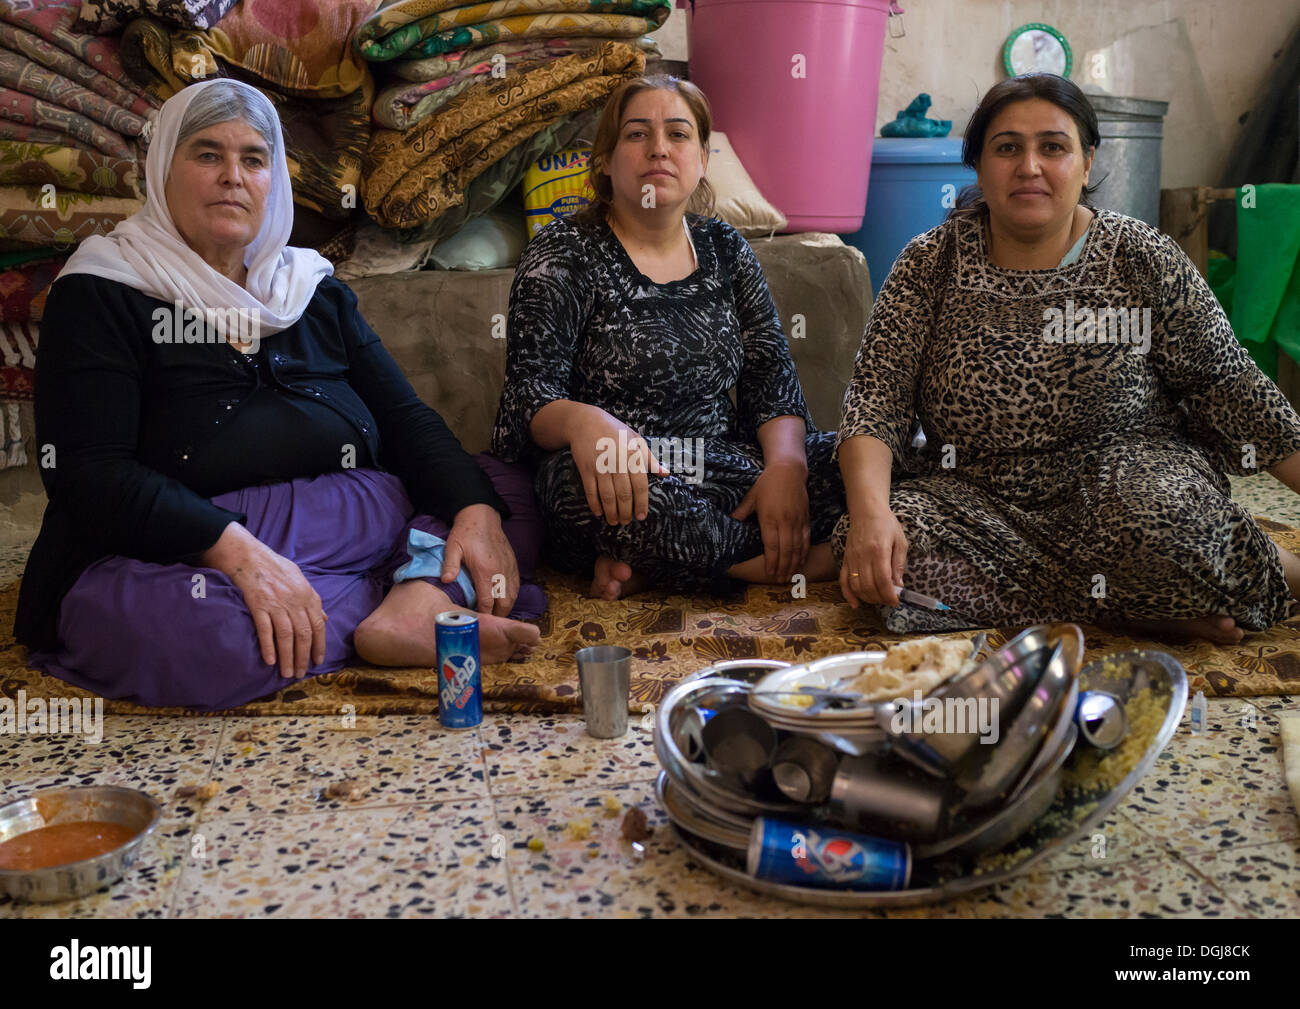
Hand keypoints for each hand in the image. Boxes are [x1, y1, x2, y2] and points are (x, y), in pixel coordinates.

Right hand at [201, 522, 326, 677]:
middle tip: (300, 673)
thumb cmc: (276, 568)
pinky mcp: (258, 605)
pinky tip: (270, 661)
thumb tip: (324, 618)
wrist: (251, 557)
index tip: (317, 661)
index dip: (319, 645)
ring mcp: (276, 604)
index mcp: (308, 596)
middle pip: (303, 634)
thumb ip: (313, 600)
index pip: (318, 626)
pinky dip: (268, 646)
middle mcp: (295, 601)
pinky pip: (265, 630)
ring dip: (288, 657)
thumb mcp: (301, 580)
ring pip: (286, 636)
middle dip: (303, 657)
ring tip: (287, 673)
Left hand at [441, 503, 518, 616]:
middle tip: (488, 624)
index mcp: (485, 571)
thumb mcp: (453, 547)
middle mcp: (500, 572)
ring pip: (513, 596)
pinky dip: (511, 596)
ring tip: (496, 615)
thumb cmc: (465, 532)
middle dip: (498, 616)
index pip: (488, 601)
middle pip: (505, 603)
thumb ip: (450, 566)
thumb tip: (446, 582)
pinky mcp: (513, 564)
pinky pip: (516, 585)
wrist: (482, 515)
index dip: (484, 615)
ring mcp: (509, 568)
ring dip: (506, 607)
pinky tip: (504, 600)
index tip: (477, 622)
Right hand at [567, 406, 668, 525]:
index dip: (641, 503)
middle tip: (627, 522)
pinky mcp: (585, 468)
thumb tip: (666, 474)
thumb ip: (650, 459)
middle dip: (626, 512)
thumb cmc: (614, 431)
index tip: (641, 516)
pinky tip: (599, 513)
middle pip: (623, 494)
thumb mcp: (636, 440)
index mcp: (632, 455)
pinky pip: (591, 491)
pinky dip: (595, 505)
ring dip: (611, 512)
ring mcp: (600, 466)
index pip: (640, 485)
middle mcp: (617, 462)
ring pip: (607, 496)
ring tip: (615, 522)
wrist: (585, 421)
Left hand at [731, 460, 809, 581]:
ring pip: (797, 547)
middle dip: (782, 567)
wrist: (789, 470)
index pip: (771, 545)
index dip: (772, 561)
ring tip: (790, 576)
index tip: (770, 573)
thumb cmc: (767, 483)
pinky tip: (801, 561)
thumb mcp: (751, 497)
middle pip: (785, 550)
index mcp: (769, 518)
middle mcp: (784, 522)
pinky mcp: (805, 518)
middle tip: (779, 580)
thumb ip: (742, 511)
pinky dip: (804, 552)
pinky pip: (806, 539)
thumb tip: (731, 521)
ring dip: (793, 563)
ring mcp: (796, 521)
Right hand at [840, 511, 908, 608]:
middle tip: (889, 600)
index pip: (883, 580)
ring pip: (856, 586)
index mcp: (879, 551)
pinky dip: (848, 595)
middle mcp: (863, 556)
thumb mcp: (900, 542)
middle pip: (869, 586)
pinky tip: (855, 604)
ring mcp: (852, 559)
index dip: (889, 595)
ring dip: (868, 598)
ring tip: (878, 599)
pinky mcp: (845, 560)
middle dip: (880, 598)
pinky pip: (843, 581)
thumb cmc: (886, 525)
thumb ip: (899, 564)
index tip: (896, 601)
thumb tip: (898, 585)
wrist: (866, 511)